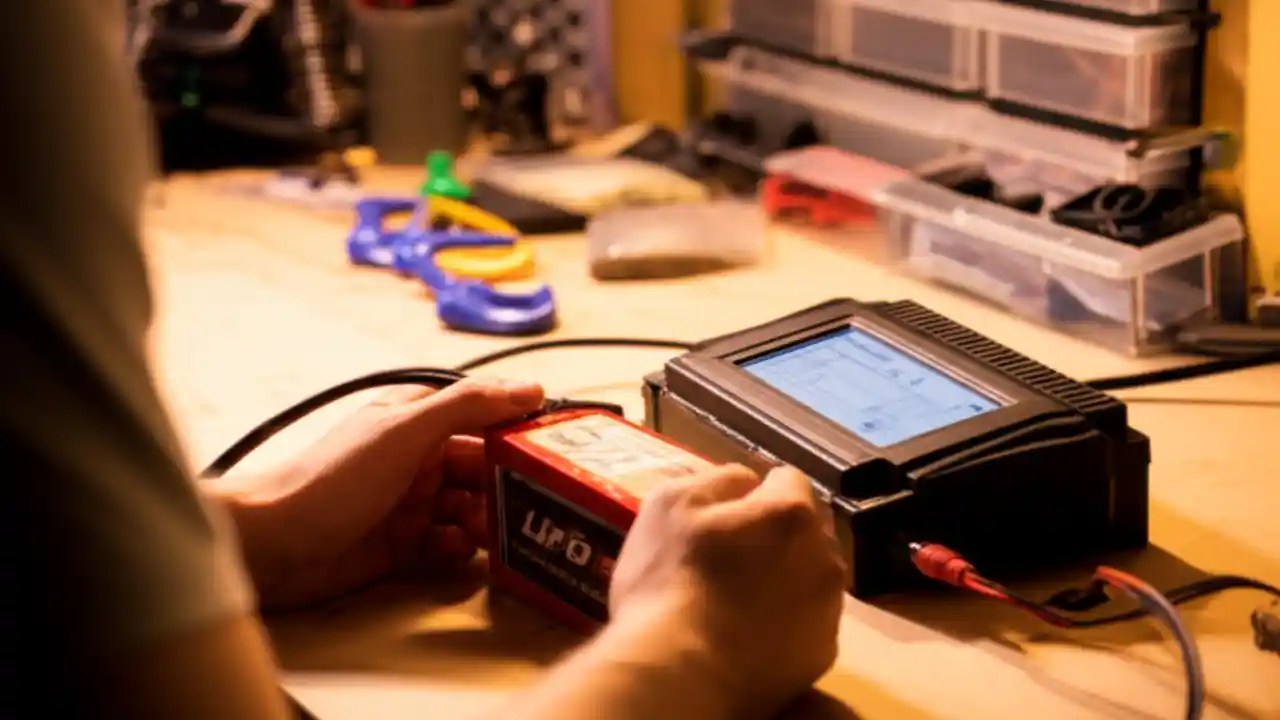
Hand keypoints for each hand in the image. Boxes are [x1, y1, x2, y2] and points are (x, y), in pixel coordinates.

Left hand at [210, 378, 543, 609]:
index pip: (486, 417)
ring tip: (484, 530)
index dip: (519, 431)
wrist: (274, 544)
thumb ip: (469, 405)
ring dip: (486, 520)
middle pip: (485, 469)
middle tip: (527, 502)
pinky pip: (449, 547)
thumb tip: (532, 388)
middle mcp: (420, 459)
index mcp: (420, 421)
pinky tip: (454, 551)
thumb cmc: (334, 478)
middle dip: (506, 484)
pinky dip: (459, 550)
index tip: (553, 448)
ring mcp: (412, 504)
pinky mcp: (404, 547)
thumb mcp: (406, 430)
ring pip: (472, 510)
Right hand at [607, 464, 847, 717]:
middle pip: (806, 530)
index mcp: (790, 512)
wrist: (681, 671)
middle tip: (731, 557)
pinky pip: (808, 623)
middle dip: (777, 535)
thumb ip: (717, 479)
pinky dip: (786, 622)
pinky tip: (750, 631)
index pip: (787, 479)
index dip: (755, 493)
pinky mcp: (822, 653)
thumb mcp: (671, 503)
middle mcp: (824, 555)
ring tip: (739, 599)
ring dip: (786, 578)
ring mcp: (829, 608)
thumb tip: (746, 481)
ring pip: (811, 577)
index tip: (725, 516)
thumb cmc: (671, 579)